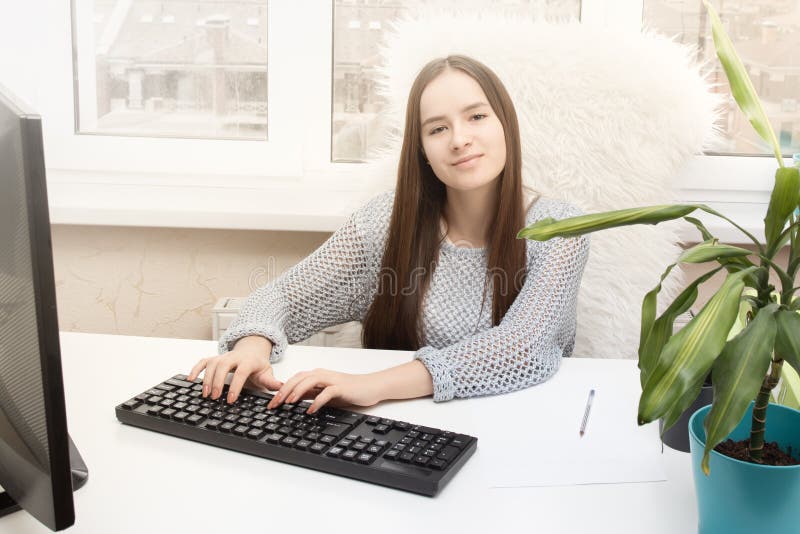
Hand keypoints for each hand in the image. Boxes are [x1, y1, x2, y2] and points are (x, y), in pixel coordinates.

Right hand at [187, 336, 282, 403]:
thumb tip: (281, 388)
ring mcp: (223, 356)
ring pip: (212, 364)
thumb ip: (271, 382)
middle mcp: (234, 357)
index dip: (235, 386)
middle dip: (217, 381)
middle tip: (214, 397)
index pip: (241, 372)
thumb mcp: (267, 372)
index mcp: (248, 361)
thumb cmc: (257, 364)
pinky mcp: (215, 358)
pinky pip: (203, 361)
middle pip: (223, 366)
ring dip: (206, 379)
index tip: (230, 399)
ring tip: (205, 394)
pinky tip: (190, 379)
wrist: (251, 349)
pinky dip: (195, 369)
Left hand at [268, 368, 383, 413]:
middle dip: (284, 391)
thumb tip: (294, 401)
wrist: (370, 387)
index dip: (281, 390)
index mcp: (317, 375)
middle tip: (274, 404)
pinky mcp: (341, 387)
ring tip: (289, 403)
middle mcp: (322, 375)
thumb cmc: (349, 391)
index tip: (271, 403)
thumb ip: (311, 394)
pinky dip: (317, 401)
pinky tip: (310, 410)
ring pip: (310, 381)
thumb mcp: (325, 394)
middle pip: (299, 378)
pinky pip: (326, 392)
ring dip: (297, 391)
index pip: (295, 379)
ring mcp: (332, 380)